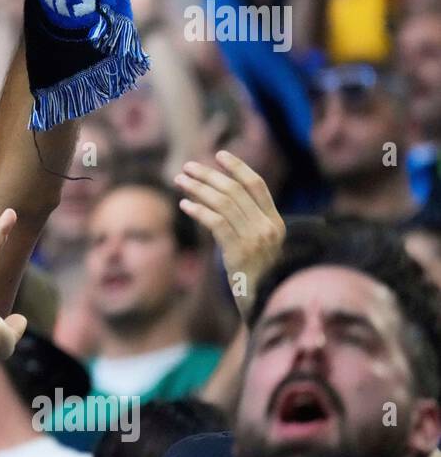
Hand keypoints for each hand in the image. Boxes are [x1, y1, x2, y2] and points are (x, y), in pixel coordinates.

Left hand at [174, 150, 284, 318]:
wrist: (259, 301)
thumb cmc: (254, 271)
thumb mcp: (258, 242)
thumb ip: (248, 219)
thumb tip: (219, 192)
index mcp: (276, 221)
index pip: (257, 185)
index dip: (238, 167)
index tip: (219, 154)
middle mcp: (268, 227)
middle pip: (235, 191)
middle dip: (209, 176)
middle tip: (187, 167)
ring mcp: (254, 239)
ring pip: (223, 204)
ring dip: (198, 189)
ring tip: (180, 181)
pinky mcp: (238, 251)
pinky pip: (216, 223)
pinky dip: (199, 211)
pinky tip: (184, 204)